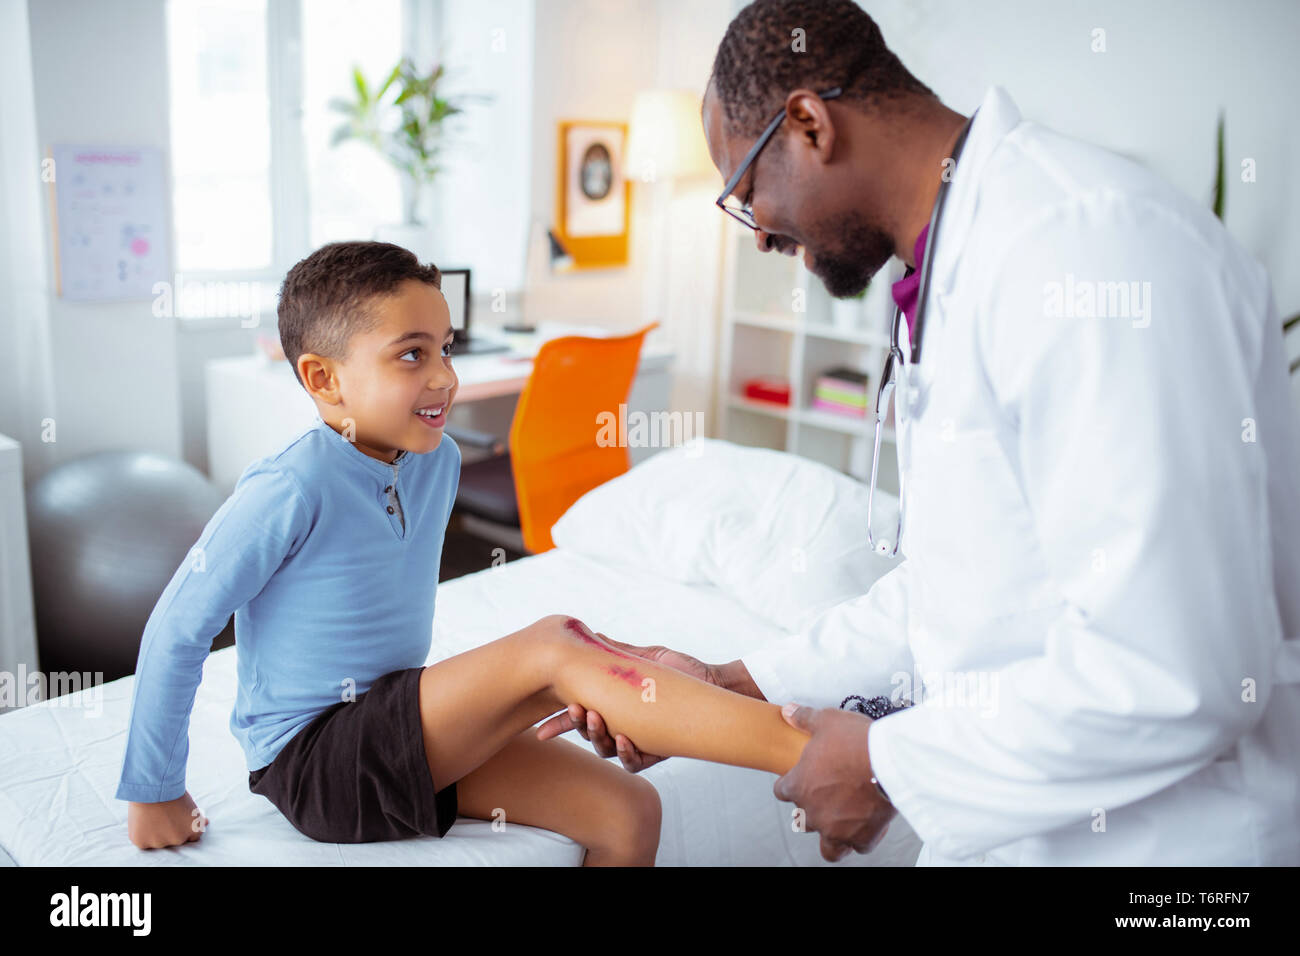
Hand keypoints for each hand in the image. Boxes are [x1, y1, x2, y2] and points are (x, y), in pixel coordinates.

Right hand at [127, 791, 208, 849]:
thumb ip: (196, 817)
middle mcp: (179, 839)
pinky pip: (144, 843)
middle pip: (175, 840)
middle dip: (171, 830)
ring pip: (158, 842)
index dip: (184, 828)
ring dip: (156, 833)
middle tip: (164, 814)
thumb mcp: (190, 803)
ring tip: (152, 815)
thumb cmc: (172, 791)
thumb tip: (206, 823)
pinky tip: (143, 821)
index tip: (178, 819)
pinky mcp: (143, 843)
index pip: (192, 837)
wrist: (153, 785)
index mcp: (194, 829)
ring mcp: (161, 843)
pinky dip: (142, 834)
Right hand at [535, 634, 716, 771]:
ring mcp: (637, 741)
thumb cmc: (677, 669)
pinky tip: (624, 737)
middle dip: (576, 725)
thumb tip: (590, 634)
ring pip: (606, 750)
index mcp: (612, 706)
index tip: (539, 729)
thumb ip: (614, 652)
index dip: (556, 725)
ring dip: (597, 737)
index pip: (578, 717)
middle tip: (575, 708)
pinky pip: (634, 762)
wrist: (711, 682)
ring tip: (597, 719)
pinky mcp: (656, 752)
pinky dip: (626, 753)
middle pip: (588, 734)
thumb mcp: (642, 658)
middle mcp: (620, 726)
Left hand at [772, 704, 895, 861]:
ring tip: (842, 825)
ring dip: (832, 836)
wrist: (889, 761)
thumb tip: (788, 711)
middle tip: (828, 797)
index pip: (782, 791)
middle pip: (803, 819)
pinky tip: (869, 827)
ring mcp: (836, 829)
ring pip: (827, 847)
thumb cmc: (856, 741)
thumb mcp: (827, 721)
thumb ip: (805, 718)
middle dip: (813, 810)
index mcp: (799, 785)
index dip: (791, 785)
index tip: (801, 779)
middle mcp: (813, 812)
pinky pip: (858, 847)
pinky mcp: (862, 838)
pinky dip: (862, 839)